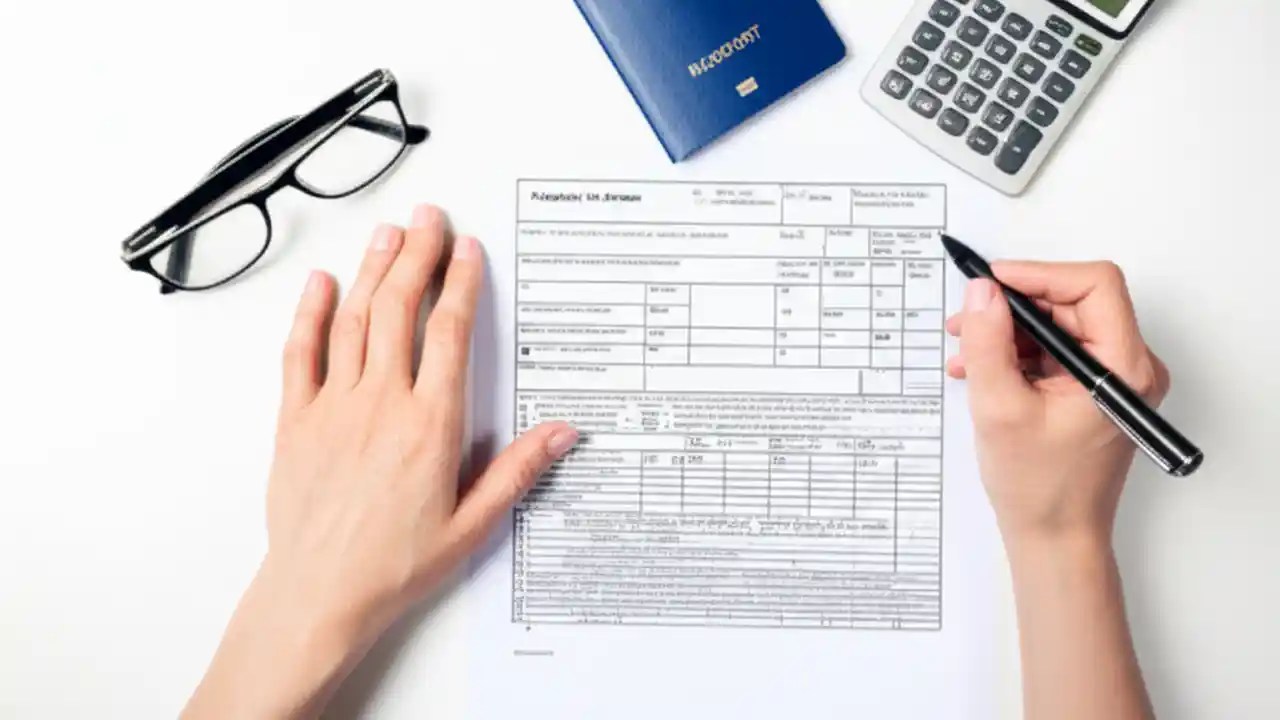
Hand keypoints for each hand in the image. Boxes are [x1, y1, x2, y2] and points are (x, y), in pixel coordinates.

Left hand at [183, 205, 578, 718]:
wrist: (320, 594)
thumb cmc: (394, 565)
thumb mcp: (472, 524)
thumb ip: (516, 470)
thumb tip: (561, 432)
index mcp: (429, 425)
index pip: (449, 334)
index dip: (461, 284)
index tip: (468, 251)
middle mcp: (381, 404)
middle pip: (400, 311)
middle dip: (418, 257)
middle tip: (430, 219)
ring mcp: (333, 407)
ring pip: (354, 321)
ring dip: (374, 271)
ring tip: (389, 235)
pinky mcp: (296, 421)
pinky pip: (300, 354)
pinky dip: (310, 314)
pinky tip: (321, 285)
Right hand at [946, 262, 1169, 546]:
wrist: (1056, 537)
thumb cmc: (1042, 488)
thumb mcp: (1000, 408)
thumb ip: (989, 343)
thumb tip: (982, 292)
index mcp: (1123, 368)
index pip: (1093, 285)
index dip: (1038, 275)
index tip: (993, 281)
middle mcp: (1129, 367)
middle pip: (1073, 302)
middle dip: (1014, 306)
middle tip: (969, 318)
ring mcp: (1113, 378)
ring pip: (1059, 324)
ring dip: (1009, 332)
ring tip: (968, 351)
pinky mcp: (1094, 389)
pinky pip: (1056, 350)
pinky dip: (1017, 353)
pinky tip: (983, 370)